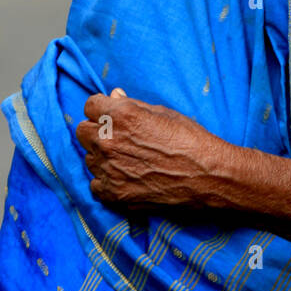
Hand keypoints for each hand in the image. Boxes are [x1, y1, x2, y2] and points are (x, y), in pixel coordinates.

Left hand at [75, 89, 227, 208]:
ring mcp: (109, 169)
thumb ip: (132, 105)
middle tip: (117, 137)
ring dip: (101, 156)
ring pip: (88, 158)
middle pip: (82, 131)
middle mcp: (109, 142)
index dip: (102, 109)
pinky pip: (95, 184)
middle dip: (96, 131)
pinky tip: (125, 177)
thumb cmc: (189, 139)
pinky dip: (106, 181)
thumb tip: (114, 96)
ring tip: (126, 159)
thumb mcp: (163, 113)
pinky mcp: (114, 194)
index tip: (111, 115)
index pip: (89, 105)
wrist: (207, 176)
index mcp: (121, 116)